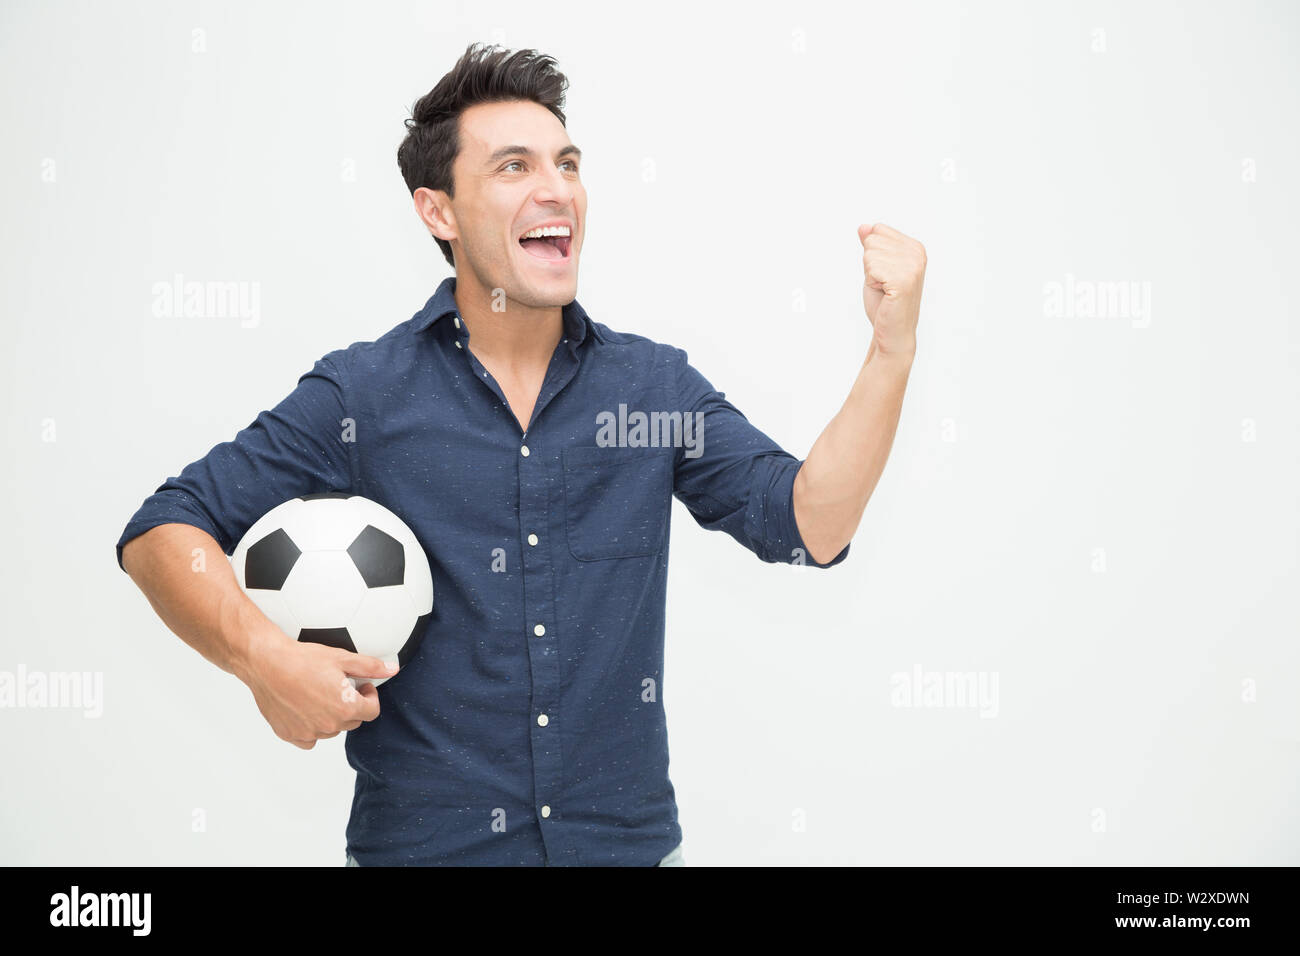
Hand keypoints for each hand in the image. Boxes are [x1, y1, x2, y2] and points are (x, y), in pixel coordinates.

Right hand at [239, 620, 395, 749]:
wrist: (266, 663)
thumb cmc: (303, 659)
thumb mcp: (342, 658)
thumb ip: (371, 667)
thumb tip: (393, 669)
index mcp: (346, 708)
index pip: (372, 712)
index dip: (370, 696)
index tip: (362, 685)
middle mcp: (329, 726)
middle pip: (352, 721)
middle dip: (351, 706)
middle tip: (339, 687)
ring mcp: (308, 733)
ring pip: (330, 730)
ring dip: (331, 716)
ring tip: (319, 694)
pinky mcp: (290, 735)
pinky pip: (309, 739)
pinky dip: (310, 728)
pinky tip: (305, 709)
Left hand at [858, 222, 925, 358]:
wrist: (893, 330)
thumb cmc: (884, 301)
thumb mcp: (875, 267)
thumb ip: (872, 246)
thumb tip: (863, 227)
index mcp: (914, 247)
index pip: (877, 230)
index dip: (873, 254)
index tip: (884, 273)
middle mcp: (917, 253)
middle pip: (872, 240)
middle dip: (870, 265)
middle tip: (883, 284)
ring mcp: (912, 265)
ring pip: (869, 254)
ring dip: (871, 275)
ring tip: (884, 289)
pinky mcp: (904, 279)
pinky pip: (871, 268)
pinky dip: (871, 283)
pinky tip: (885, 294)